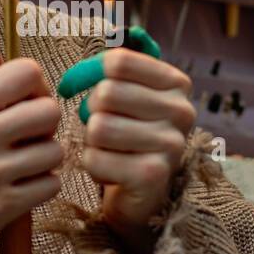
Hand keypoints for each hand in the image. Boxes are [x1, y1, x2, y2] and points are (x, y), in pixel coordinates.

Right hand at [0, 47, 62, 253]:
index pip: (27, 73)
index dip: (35, 87)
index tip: (26, 102)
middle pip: (50, 111)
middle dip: (44, 126)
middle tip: (27, 139)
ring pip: (55, 151)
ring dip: (43, 161)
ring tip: (19, 168)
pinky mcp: (4, 206)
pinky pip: (51, 185)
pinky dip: (40, 189)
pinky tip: (18, 189)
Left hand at [60, 47, 195, 253]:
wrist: (144, 192)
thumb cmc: (129, 134)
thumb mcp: (126, 94)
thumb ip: (104, 74)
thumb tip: (71, 79)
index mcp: (176, 83)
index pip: (119, 62)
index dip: (87, 72)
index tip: (76, 86)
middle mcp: (182, 111)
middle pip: (106, 93)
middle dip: (91, 112)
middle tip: (103, 127)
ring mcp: (171, 144)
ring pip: (98, 127)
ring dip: (92, 142)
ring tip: (110, 149)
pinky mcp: (153, 174)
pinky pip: (95, 159)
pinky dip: (93, 166)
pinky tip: (112, 171)